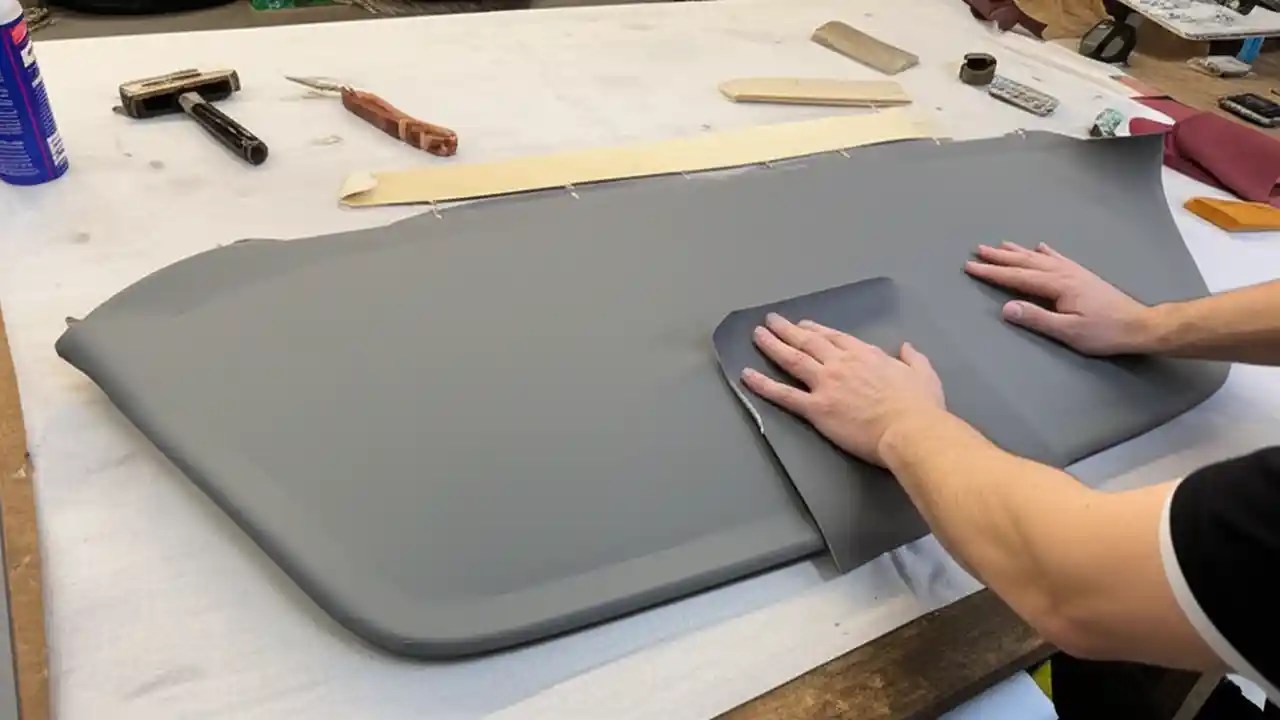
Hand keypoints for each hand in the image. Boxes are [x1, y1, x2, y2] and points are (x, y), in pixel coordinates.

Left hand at [742, 314, 945, 466]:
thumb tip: (906, 347)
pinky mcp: (816, 408)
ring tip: (757, 336)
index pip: (834, 337)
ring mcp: (826, 384)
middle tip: (770, 321)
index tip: (804, 325)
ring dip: (772, 345)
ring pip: (792, 359)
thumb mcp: (924, 374)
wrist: (910, 429)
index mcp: (865, 354)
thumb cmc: (919, 406)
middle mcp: (841, 363)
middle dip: (788, 329)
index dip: (816, 330)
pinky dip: (763, 384)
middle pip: (808, 341)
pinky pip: (784, 394)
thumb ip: (913, 358)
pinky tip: (746, 376)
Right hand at [965, 242, 1152, 355]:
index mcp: (1057, 285)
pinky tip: (1040, 247)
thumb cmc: (1103, 332)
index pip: (1017, 277)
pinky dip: (1045, 252)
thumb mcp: (1068, 331)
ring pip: (1039, 257)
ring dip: (1018, 251)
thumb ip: (1036, 318)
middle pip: (1025, 262)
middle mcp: (1063, 272)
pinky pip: (1058, 258)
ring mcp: (1074, 271)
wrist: (1138, 325)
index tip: (971, 267)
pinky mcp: (1082, 275)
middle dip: (1000, 258)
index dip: (993, 272)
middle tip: (978, 250)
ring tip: (999, 245)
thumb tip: (1006, 307)